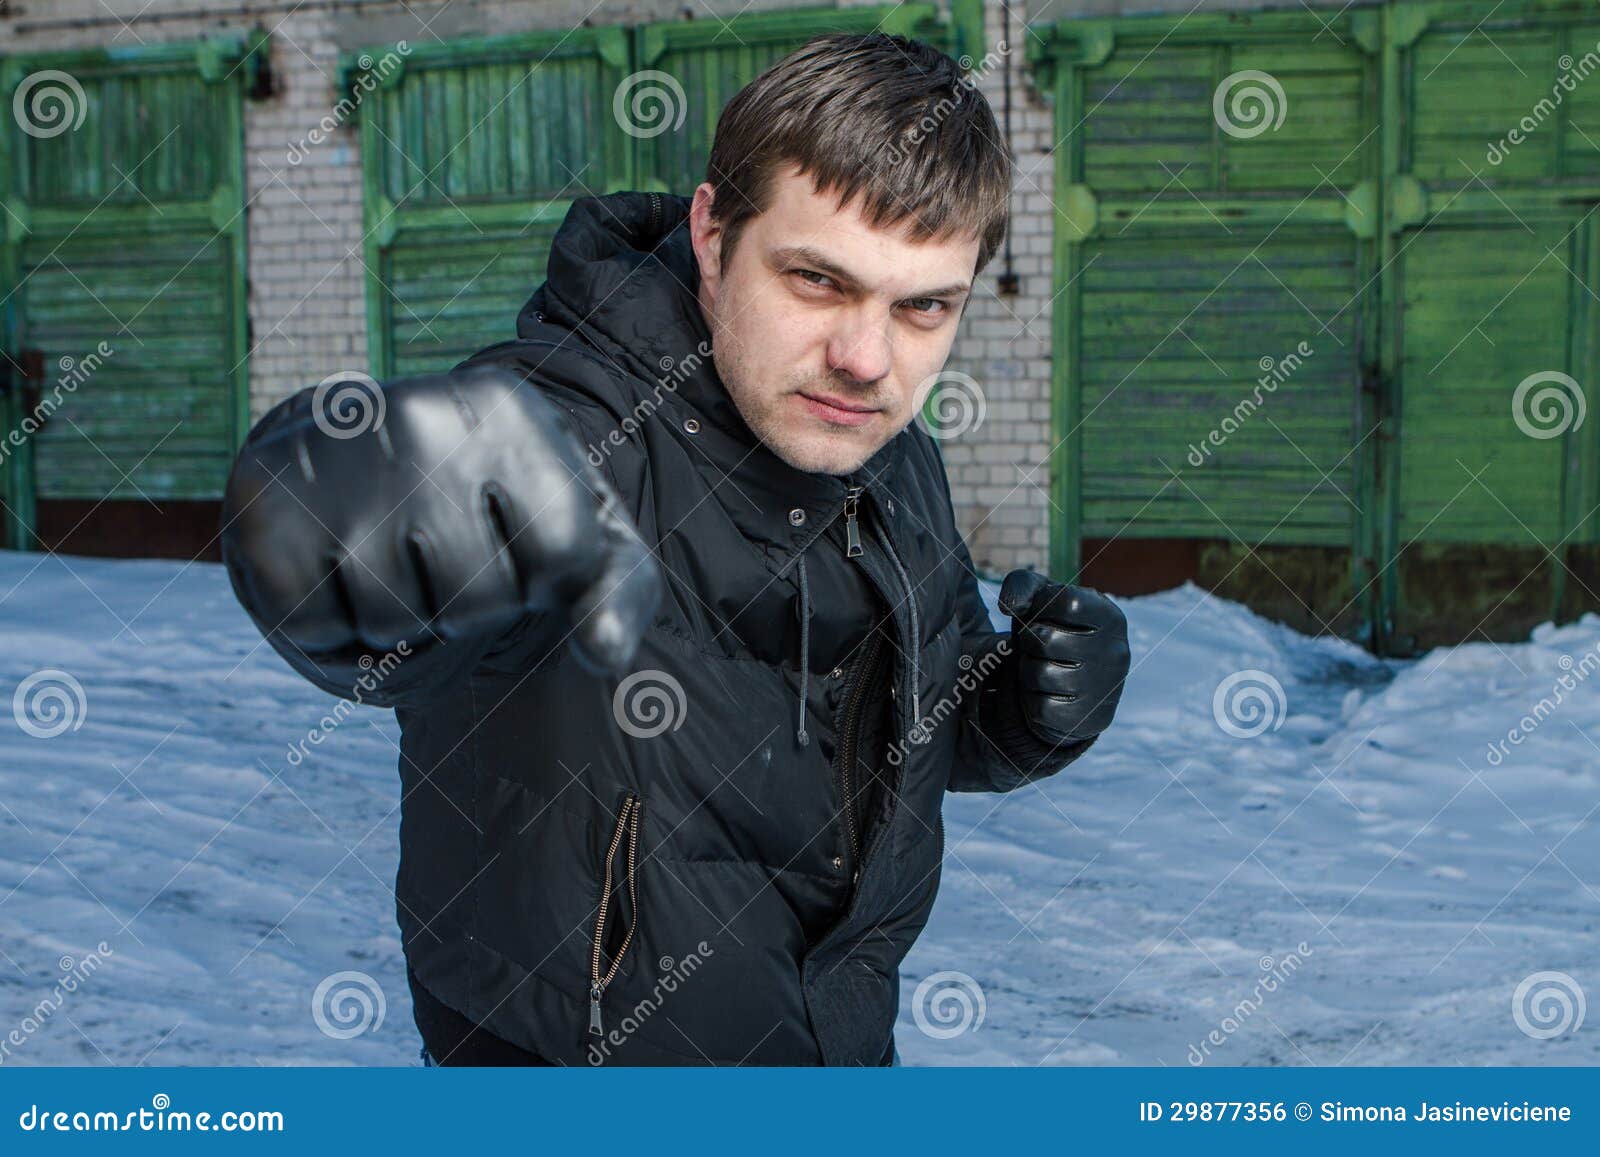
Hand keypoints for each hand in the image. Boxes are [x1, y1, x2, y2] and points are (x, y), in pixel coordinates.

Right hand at [220, 365, 658, 672]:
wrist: (351, 461)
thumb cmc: (488, 510)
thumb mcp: (576, 535)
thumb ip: (617, 593)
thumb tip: (606, 656)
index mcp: (511, 411)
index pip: (566, 556)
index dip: (547, 585)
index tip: (519, 548)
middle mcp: (421, 418)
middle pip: (480, 599)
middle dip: (470, 610)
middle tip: (442, 561)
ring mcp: (334, 457)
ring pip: (394, 620)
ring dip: (399, 625)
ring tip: (389, 563)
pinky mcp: (262, 505)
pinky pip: (316, 626)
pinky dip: (330, 629)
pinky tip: (332, 568)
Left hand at [998, 569, 1128, 744]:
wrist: (1070, 688)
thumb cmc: (1053, 632)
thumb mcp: (1043, 601)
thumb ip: (1024, 586)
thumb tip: (1010, 604)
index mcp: (1110, 617)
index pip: (1067, 601)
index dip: (1041, 606)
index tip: (1042, 614)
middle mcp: (1116, 652)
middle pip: (1046, 638)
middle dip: (1030, 641)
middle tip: (1040, 646)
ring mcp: (1104, 688)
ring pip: (1040, 674)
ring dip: (1029, 671)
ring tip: (1044, 668)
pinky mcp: (1087, 719)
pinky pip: (1041, 707)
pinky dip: (1034, 700)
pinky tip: (1048, 694)